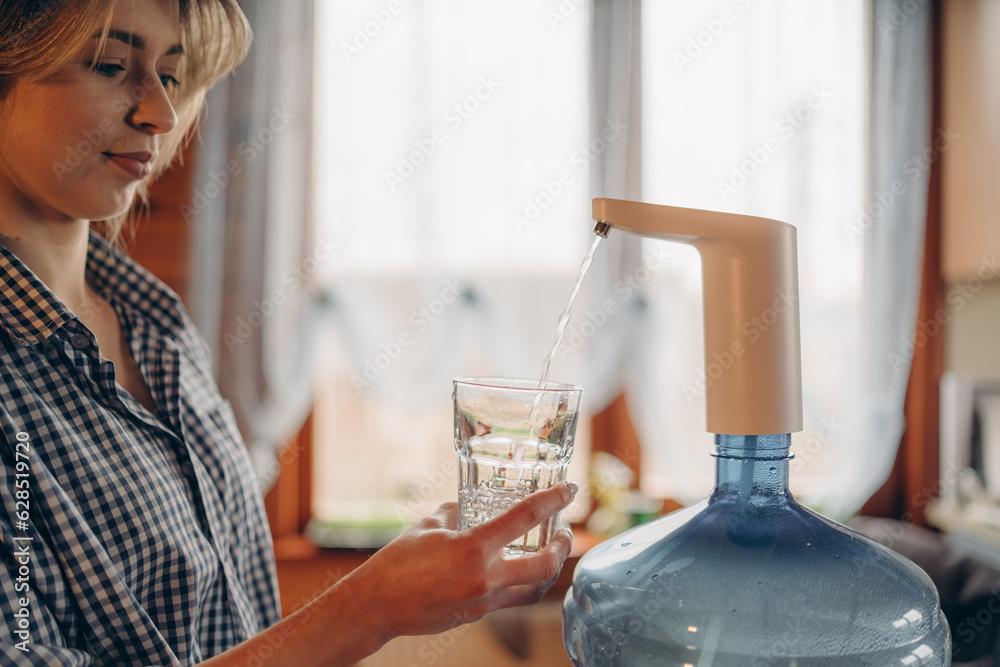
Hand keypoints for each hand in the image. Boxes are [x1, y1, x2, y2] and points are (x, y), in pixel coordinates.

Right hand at [346, 481, 576, 641]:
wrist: (377, 607)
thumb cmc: (397, 563)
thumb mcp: (428, 526)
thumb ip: (455, 514)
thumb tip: (466, 508)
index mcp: (474, 548)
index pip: (526, 517)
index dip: (553, 499)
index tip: (569, 489)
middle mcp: (486, 578)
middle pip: (546, 566)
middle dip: (564, 548)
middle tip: (566, 532)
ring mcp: (483, 601)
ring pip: (534, 590)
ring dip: (549, 571)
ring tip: (549, 553)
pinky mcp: (476, 614)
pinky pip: (509, 599)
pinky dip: (519, 583)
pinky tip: (513, 570)